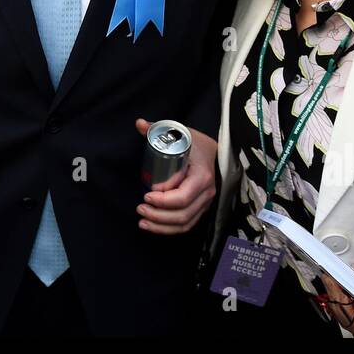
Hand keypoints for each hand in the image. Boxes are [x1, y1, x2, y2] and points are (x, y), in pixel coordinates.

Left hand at [135, 119, 216, 234]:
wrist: (214, 151)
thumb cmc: (195, 143)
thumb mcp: (179, 133)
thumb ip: (158, 130)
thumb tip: (140, 123)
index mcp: (202, 175)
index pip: (182, 196)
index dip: (162, 200)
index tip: (146, 195)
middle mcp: (207, 192)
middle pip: (182, 214)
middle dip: (158, 215)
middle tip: (140, 208)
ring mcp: (205, 202)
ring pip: (184, 223)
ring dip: (161, 226)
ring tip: (142, 221)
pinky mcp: (201, 208)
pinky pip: (187, 225)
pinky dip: (169, 230)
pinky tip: (152, 226)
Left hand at [319, 264, 353, 337]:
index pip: (353, 320)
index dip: (340, 302)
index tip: (332, 285)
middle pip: (347, 321)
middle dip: (335, 300)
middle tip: (328, 281)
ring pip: (348, 319)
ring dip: (338, 301)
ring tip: (332, 284)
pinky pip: (352, 316)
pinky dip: (345, 303)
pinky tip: (340, 291)